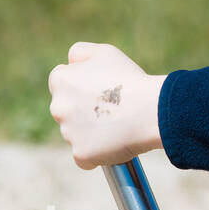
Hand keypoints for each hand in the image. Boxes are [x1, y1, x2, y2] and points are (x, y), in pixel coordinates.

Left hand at [49, 42, 164, 169]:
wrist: (150, 111)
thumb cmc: (130, 80)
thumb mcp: (104, 52)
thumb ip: (79, 53)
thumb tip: (69, 62)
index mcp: (60, 80)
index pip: (60, 84)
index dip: (82, 86)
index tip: (99, 91)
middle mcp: (58, 107)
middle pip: (66, 110)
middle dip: (82, 111)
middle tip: (110, 109)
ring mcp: (68, 133)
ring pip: (76, 134)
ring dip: (90, 133)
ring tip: (116, 126)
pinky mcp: (80, 154)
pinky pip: (84, 158)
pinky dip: (97, 154)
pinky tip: (113, 144)